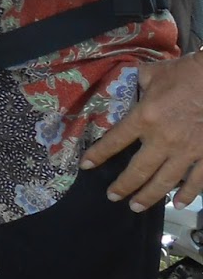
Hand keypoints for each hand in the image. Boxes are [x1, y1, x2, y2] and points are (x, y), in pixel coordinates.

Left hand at [80, 51, 202, 211]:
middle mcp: (163, 139)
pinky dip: (188, 195)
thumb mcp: (153, 73)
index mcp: (145, 118)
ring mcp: (187, 151)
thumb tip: (126, 85)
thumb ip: (137, 83)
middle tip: (112, 196)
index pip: (115, 141)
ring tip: (136, 206)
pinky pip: (197, 181)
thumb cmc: (186, 73)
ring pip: (164, 182)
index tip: (86, 165)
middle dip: (123, 186)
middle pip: (138, 170)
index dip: (98, 155)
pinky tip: (179, 203)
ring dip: (148, 196)